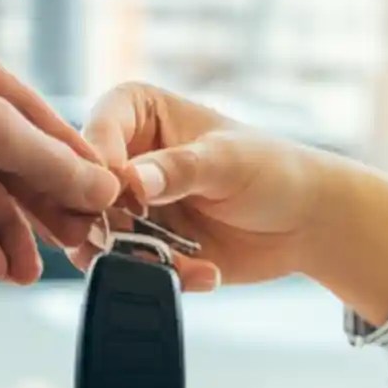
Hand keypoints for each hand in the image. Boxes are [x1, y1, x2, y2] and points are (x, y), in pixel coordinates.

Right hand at [79, 83, 387, 322]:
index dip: (96, 162)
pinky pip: (127, 267)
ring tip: (178, 262)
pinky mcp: (141, 246)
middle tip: (134, 238)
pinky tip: (205, 272)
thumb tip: (132, 181)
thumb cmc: (273, 170)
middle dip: (105, 220)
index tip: (113, 192)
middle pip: (83, 189)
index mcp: (137, 111)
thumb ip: (179, 169)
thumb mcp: (228, 161)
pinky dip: (162, 275)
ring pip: (94, 236)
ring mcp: (129, 206)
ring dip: (132, 256)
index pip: (97, 129)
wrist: (304, 223)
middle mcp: (125, 157)